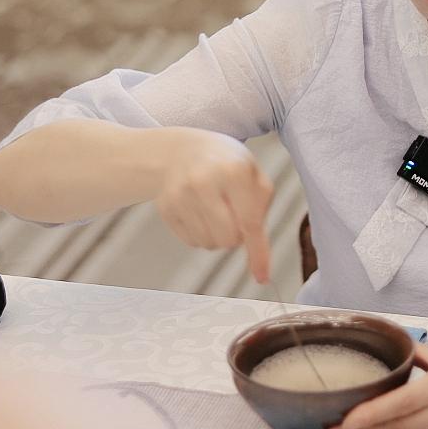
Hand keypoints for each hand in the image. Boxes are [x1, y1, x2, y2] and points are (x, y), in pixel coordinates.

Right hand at [156, 129, 274, 281]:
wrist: (183, 150)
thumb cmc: (227, 165)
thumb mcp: (254, 175)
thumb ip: (261, 211)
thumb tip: (260, 262)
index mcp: (233, 170)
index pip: (249, 223)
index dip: (258, 252)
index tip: (262, 277)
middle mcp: (203, 181)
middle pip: (228, 239)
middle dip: (236, 236)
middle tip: (235, 216)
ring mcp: (179, 195)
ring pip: (209, 244)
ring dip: (218, 236)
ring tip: (215, 210)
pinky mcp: (165, 207)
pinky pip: (191, 242)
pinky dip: (200, 233)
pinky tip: (199, 212)